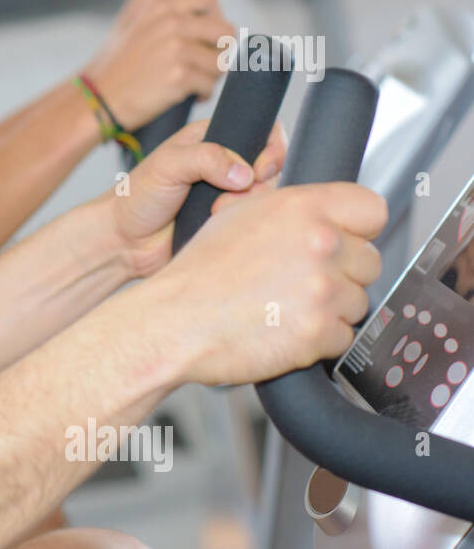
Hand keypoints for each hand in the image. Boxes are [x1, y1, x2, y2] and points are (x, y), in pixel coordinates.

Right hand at [83, 0, 235, 130]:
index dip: (212, 17)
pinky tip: (188, 96)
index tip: (202, 36)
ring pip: (222, 60)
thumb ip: (162, 2)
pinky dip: (203, 93)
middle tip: (203, 64)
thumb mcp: (132, 19)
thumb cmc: (116, 64)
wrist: (97, 97)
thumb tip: (206, 6)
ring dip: (212, 75)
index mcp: (159, 4)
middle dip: (219, 50)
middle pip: (224, 30)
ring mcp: (175, 46)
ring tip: (194, 81)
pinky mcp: (179, 74)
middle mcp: (170, 20)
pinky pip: (210, 84)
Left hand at [110, 118, 286, 277]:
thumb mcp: (167, 166)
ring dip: (245, 206)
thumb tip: (245, 173)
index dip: (272, 147)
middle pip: (270, 167)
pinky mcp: (227, 221)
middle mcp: (225, 165)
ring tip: (213, 212)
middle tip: (229, 195)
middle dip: (259, 183)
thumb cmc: (137, 197)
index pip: (262, 130)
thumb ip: (206, 159)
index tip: (260, 168)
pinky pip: (252, 221)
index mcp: (213, 139)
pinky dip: (241, 223)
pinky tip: (215, 225)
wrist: (123, 241)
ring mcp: (228, 195)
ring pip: (264, 196)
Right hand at [141, 182, 386, 387]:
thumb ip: (289, 208)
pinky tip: (284, 330)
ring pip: (357, 301)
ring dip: (330, 308)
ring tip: (285, 307)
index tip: (344, 240)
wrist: (175, 321)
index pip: (372, 210)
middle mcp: (320, 244)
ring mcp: (324, 290)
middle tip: (300, 281)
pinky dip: (319, 340)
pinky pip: (343, 337)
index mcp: (302, 208)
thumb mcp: (237, 214)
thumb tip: (321, 213)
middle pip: (369, 260)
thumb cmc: (198, 274)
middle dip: (342, 273)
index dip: (357, 228)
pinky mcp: (321, 332)